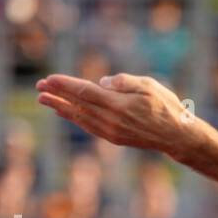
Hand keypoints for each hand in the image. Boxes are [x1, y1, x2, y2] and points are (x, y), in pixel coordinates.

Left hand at [36, 73, 201, 159]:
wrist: (177, 136)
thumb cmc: (166, 106)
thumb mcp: (148, 85)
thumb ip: (123, 81)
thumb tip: (101, 82)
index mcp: (119, 104)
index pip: (85, 92)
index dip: (65, 85)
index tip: (49, 79)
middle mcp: (112, 120)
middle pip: (78, 105)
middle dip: (57, 95)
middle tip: (39, 88)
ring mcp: (112, 131)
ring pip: (81, 117)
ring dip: (61, 108)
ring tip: (45, 100)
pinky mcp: (115, 138)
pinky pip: (89, 127)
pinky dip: (75, 119)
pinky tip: (67, 113)